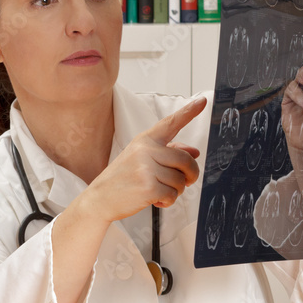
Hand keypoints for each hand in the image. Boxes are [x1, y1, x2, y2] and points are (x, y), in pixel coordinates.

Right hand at [85, 96, 205, 221]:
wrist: (100, 198)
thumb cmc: (122, 178)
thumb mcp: (142, 160)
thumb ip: (169, 153)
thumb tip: (194, 152)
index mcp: (145, 140)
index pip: (170, 123)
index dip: (188, 112)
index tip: (202, 101)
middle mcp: (146, 150)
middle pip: (186, 160)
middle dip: (191, 174)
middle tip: (186, 182)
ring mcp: (146, 168)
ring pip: (181, 180)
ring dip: (175, 191)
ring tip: (159, 191)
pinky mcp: (148, 186)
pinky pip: (173, 194)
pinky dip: (168, 201)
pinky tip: (155, 200)